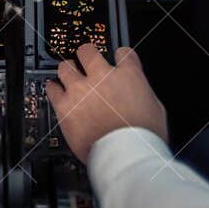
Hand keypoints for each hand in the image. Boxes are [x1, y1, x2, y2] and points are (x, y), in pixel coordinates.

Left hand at [44, 44, 166, 163]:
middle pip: (88, 51)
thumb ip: (142, 94)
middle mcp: (102, 77)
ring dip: (67, 70)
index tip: (118, 60)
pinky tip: (55, 90)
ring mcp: (81, 90)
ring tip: (68, 74)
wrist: (125, 156)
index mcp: (129, 76)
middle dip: (87, 54)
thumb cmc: (143, 138)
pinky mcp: (65, 106)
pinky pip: (52, 89)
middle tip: (86, 60)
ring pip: (65, 67)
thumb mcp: (156, 109)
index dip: (120, 56)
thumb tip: (138, 94)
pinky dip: (54, 89)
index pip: (123, 53)